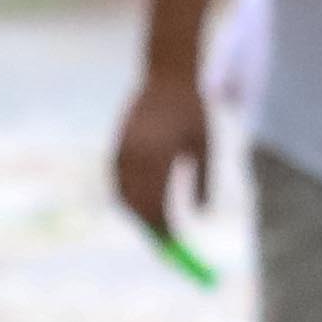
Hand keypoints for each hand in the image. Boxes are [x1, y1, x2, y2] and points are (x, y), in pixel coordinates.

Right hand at [114, 73, 212, 240]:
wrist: (167, 78)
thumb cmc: (193, 111)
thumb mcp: (204, 146)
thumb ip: (203, 180)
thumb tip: (202, 215)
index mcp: (160, 155)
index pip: (156, 202)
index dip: (163, 227)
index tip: (175, 243)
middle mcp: (136, 154)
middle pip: (137, 203)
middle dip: (149, 226)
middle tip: (165, 242)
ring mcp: (123, 150)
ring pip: (123, 193)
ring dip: (136, 214)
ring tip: (155, 227)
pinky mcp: (117, 146)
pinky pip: (118, 181)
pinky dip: (127, 197)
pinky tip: (141, 205)